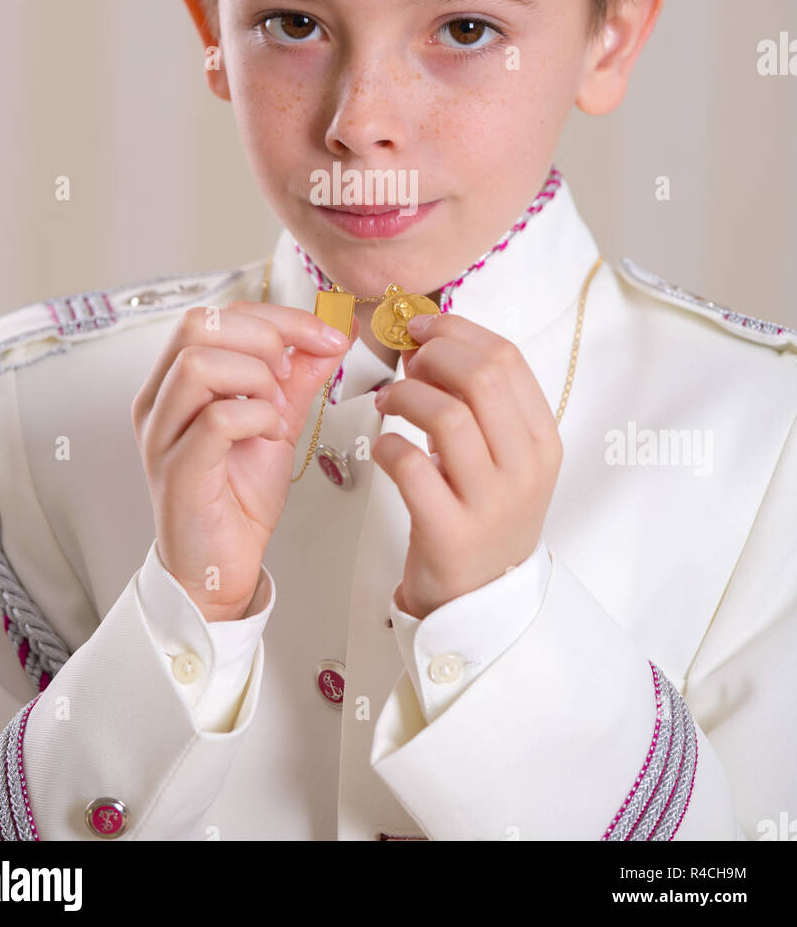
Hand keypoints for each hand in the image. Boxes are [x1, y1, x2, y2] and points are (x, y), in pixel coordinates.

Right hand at [132, 301, 357, 620]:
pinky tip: (269, 434)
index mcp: (176, 380)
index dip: (278, 315)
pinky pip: (214, 419)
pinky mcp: (177, 469)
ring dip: (255, 379)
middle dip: (263, 338)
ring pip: (198, 364)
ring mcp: (162, 434)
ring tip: (276, 411)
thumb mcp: (277, 421)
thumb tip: (333, 333)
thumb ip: (299, 377)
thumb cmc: (237, 497)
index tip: (325, 336)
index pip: (219, 315)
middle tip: (290, 376)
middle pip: (198, 324)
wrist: (219, 565)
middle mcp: (159, 400)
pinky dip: (255, 416)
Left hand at [371, 312, 559, 619]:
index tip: (423, 328)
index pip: (508, 360)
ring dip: (406, 396)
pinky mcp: (450, 532)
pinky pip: (412, 467)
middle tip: (407, 366)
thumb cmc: (483, 511)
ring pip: (447, 416)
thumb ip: (477, 401)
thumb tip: (429, 339)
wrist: (481, 598)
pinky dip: (388, 446)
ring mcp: (491, 502)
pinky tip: (384, 448)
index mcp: (542, 440)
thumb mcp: (501, 454)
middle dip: (434, 357)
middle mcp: (525, 468)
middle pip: (482, 378)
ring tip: (389, 403)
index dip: (458, 331)